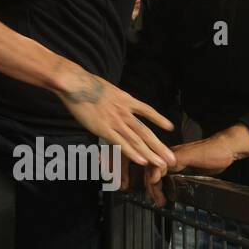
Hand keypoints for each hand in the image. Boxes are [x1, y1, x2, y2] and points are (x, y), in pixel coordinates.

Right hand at [54, 67, 175, 169]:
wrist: (77, 84)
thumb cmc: (86, 84)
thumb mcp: (105, 87)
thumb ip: (113, 98)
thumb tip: (116, 100)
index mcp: (125, 100)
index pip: (147, 111)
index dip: (159, 119)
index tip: (170, 128)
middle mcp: (124, 112)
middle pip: (146, 132)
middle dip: (159, 147)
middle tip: (171, 159)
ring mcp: (115, 121)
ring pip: (137, 140)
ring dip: (150, 153)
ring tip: (162, 164)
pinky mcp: (104, 129)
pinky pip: (121, 142)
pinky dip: (132, 152)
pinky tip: (142, 160)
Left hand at [144, 126, 248, 206]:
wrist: (227, 147)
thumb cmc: (215, 158)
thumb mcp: (198, 173)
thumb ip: (187, 178)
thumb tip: (181, 190)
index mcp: (173, 159)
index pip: (155, 171)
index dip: (153, 185)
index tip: (158, 198)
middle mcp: (171, 155)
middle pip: (150, 169)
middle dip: (151, 188)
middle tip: (157, 201)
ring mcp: (174, 154)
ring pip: (153, 167)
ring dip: (152, 184)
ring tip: (158, 198)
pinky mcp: (180, 155)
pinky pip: (162, 164)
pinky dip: (155, 174)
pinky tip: (156, 182)